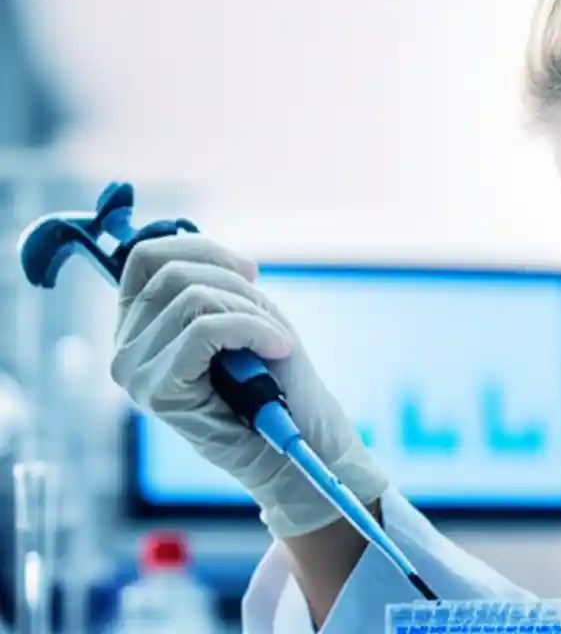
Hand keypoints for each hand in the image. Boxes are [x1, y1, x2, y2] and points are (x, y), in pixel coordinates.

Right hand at [109, 234, 387, 537]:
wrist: (299, 447)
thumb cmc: (278, 385)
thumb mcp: (247, 318)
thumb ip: (218, 285)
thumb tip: (208, 253)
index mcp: (141, 326)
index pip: (146, 257)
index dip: (203, 249)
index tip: (250, 272)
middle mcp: (125, 349)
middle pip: (173, 274)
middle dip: (238, 287)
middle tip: (271, 320)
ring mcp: (135, 373)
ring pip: (192, 299)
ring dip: (252, 312)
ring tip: (277, 343)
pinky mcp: (156, 392)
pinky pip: (204, 330)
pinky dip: (254, 329)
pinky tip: (279, 349)